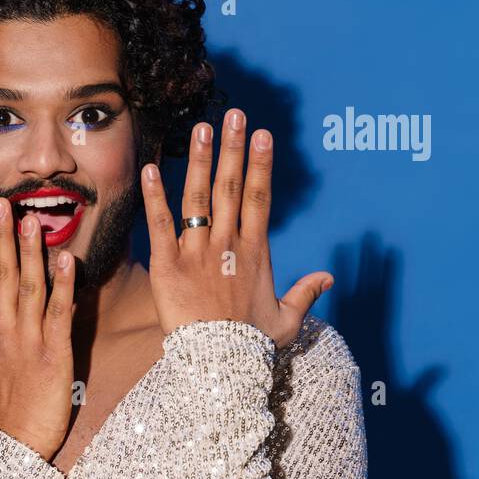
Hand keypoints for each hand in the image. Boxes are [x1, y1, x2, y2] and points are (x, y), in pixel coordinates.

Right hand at [0, 198, 76, 463]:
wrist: (16, 448)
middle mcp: (1, 331)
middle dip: (0, 237)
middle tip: (1, 203)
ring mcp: (26, 341)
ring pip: (27, 287)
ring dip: (29, 251)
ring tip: (31, 219)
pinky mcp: (54, 354)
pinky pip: (58, 313)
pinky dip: (62, 286)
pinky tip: (64, 260)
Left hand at [140, 108, 333, 348]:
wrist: (219, 365)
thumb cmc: (252, 346)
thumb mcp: (285, 319)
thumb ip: (304, 294)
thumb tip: (327, 277)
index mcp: (254, 251)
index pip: (258, 197)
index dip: (260, 164)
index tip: (263, 134)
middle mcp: (227, 244)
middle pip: (231, 187)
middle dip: (233, 148)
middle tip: (234, 114)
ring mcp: (196, 252)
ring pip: (198, 197)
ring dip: (200, 160)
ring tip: (201, 128)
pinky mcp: (166, 265)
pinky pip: (159, 224)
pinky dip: (155, 196)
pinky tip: (151, 168)